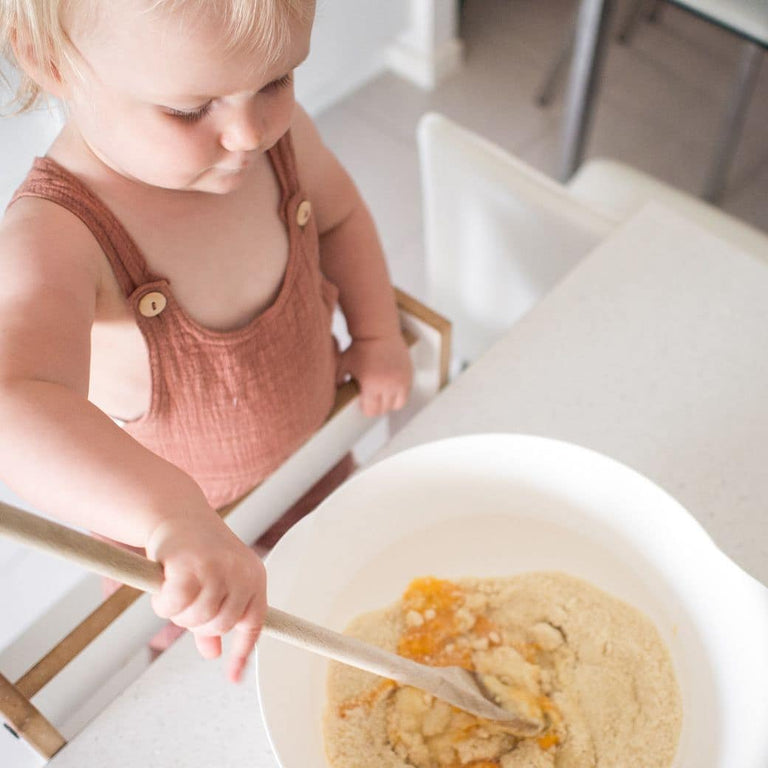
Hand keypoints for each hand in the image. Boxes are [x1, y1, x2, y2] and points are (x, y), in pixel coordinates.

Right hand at [146, 512, 266, 682]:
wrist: (177, 511)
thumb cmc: (196, 550)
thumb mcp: (214, 582)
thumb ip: (215, 615)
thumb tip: (213, 654)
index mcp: (254, 576)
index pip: (254, 623)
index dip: (241, 652)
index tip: (233, 678)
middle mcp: (242, 571)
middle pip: (220, 625)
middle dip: (196, 624)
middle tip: (182, 605)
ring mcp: (219, 566)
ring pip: (198, 618)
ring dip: (178, 613)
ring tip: (172, 592)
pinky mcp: (191, 562)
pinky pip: (175, 604)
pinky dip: (164, 603)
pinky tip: (161, 587)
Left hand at [336, 333, 412, 416]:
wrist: (378, 330)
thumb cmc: (359, 347)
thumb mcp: (343, 365)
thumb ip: (337, 382)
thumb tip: (334, 396)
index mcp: (372, 384)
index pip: (371, 411)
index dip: (365, 408)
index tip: (362, 401)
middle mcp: (388, 384)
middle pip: (384, 409)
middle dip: (377, 405)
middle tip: (371, 397)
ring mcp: (401, 380)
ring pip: (397, 404)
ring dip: (389, 402)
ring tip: (382, 393)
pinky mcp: (409, 374)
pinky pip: (406, 393)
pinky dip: (399, 393)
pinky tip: (390, 386)